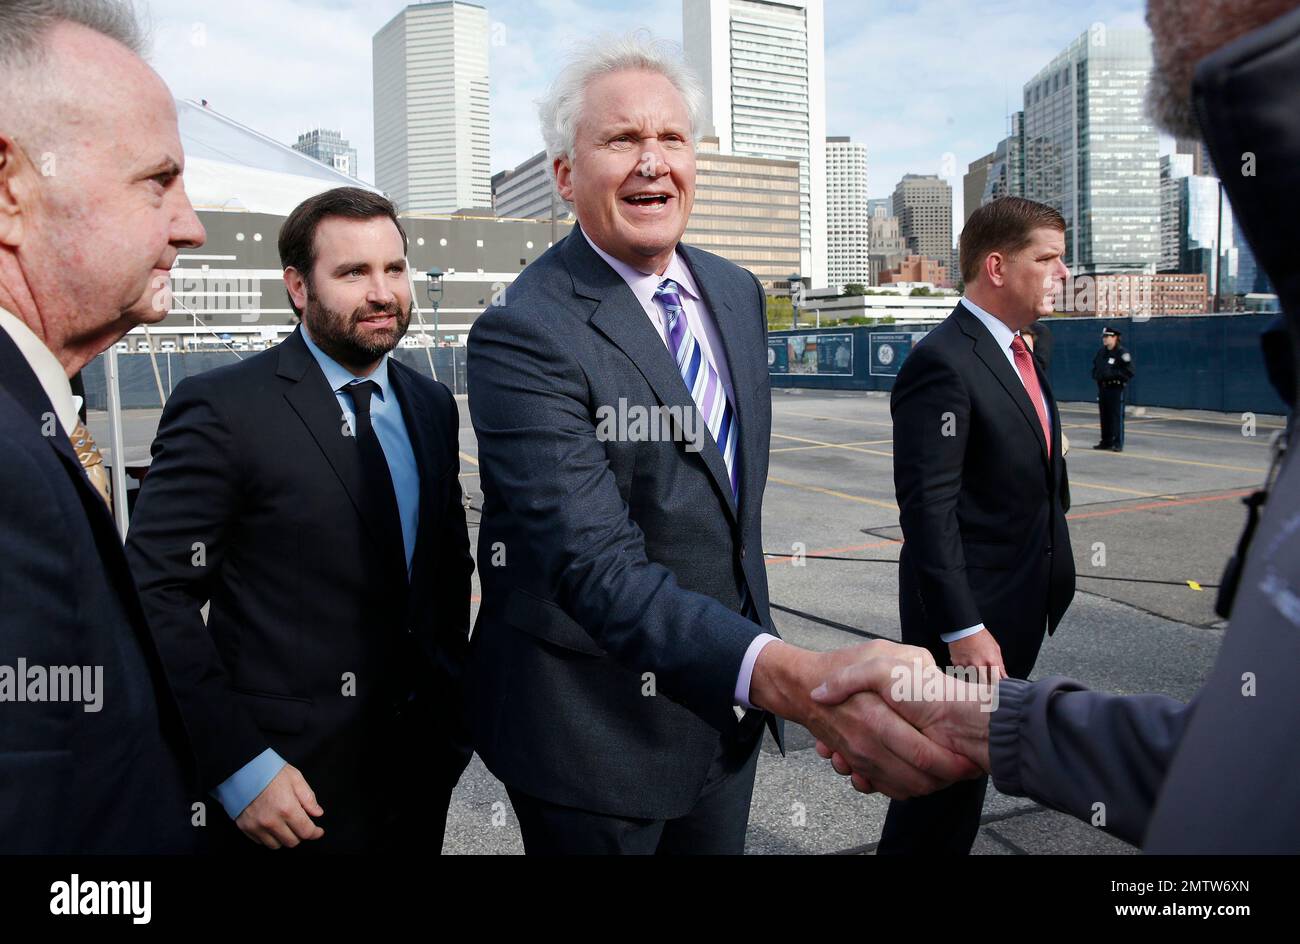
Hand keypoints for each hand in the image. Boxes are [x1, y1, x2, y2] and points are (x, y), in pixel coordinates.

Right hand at [235, 763, 324, 848]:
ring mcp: (256, 826)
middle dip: (300, 835)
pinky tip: (272, 825)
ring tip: (285, 825)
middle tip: (301, 825)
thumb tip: (317, 813)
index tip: (318, 831)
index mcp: (287, 808)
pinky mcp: (245, 827)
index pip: (306, 831)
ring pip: (276, 845)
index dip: (315, 833)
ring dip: (284, 838)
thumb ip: (308, 798)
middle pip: (292, 842)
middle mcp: (271, 821)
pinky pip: (261, 841)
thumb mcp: (295, 778)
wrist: (242, 768)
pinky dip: (269, 836)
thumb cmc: (269, 771)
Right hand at [748, 640, 980, 799]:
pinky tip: (918, 772)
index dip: (952, 764)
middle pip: (918, 781)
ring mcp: (860, 758)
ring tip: (947, 771)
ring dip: (929, 786)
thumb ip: (910, 661)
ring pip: (903, 789)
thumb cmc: (840, 664)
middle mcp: (868, 745)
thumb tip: (937, 675)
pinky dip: (904, 787)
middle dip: (947, 779)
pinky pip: (885, 788)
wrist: (801, 686)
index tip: (970, 760)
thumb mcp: (878, 651)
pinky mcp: (856, 764)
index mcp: (878, 718)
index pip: (924, 756)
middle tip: (965, 769)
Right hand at [948, 628, 1004, 680]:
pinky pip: (962, 675)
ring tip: (976, 673)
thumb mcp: (996, 649)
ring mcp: (967, 666)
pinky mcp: (957, 664)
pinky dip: (965, 674)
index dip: (997, 685)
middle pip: (985, 684)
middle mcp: (979, 665)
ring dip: (975, 680)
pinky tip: (967, 668)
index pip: (996, 681)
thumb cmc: (981, 637)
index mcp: (991, 661)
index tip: (996, 687)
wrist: (964, 628)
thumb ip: (1000, 665)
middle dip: (987, 684)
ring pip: (973, 681)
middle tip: (987, 682)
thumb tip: (1004, 677)